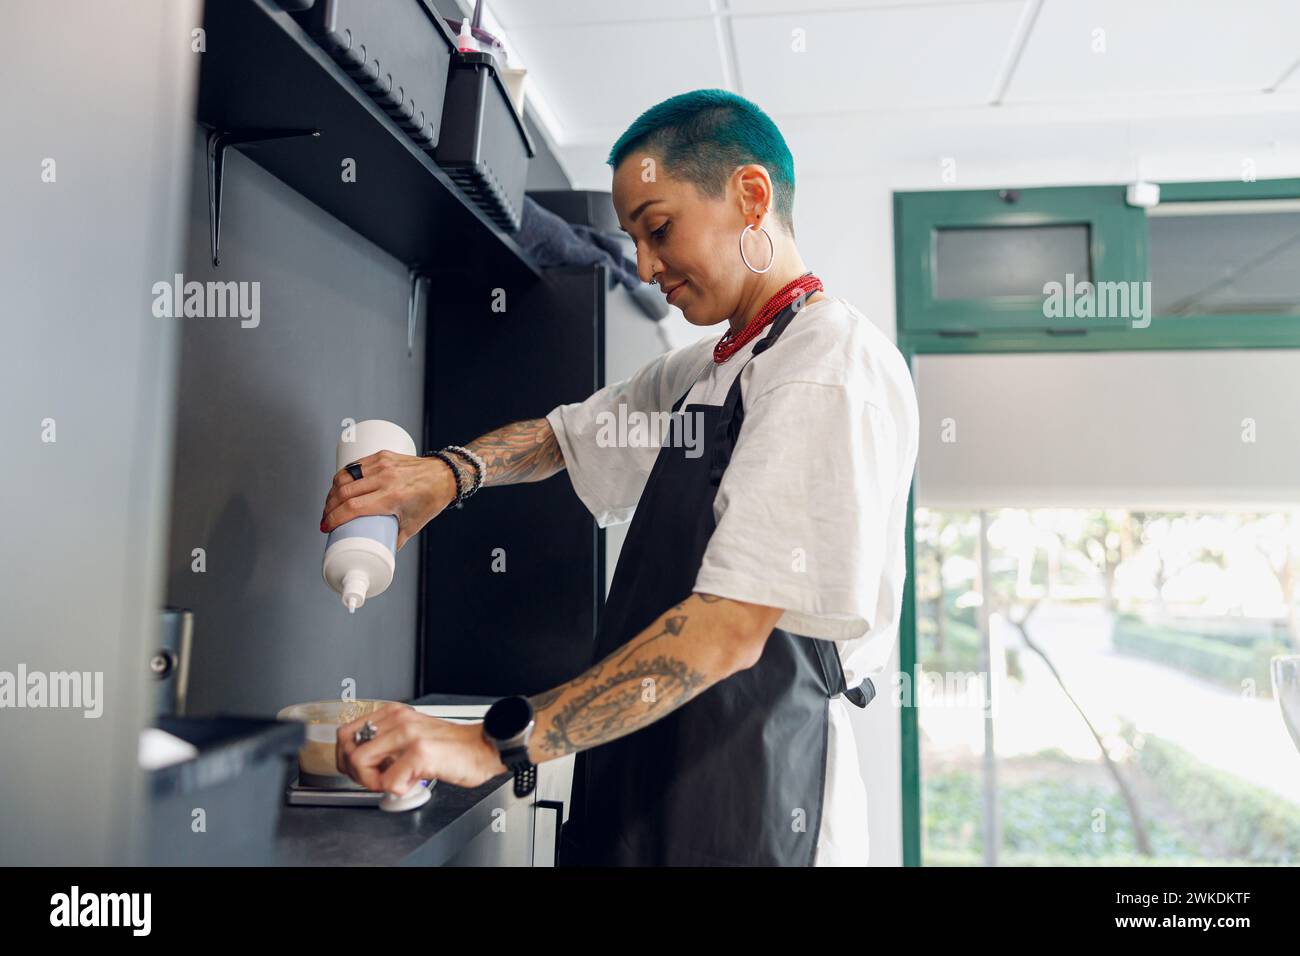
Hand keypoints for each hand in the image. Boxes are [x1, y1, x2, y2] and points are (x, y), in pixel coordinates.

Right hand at [320, 450, 458, 550]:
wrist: (445, 475)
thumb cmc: (431, 499)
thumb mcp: (413, 525)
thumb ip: (393, 541)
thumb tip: (377, 555)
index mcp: (393, 496)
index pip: (352, 507)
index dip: (334, 518)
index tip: (326, 526)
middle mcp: (385, 478)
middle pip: (343, 492)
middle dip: (329, 507)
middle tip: (326, 518)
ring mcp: (382, 464)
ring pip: (345, 476)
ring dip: (332, 492)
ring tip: (330, 504)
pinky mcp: (381, 456)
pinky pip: (354, 465)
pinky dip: (342, 477)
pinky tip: (339, 487)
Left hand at [336, 704, 507, 794]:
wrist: (484, 749)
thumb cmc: (452, 748)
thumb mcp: (412, 737)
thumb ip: (387, 744)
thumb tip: (361, 765)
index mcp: (393, 713)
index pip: (346, 734)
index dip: (348, 758)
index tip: (363, 771)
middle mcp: (398, 719)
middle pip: (347, 748)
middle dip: (355, 772)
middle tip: (375, 780)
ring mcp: (408, 734)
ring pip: (360, 762)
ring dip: (372, 782)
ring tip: (394, 783)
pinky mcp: (420, 752)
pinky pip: (387, 781)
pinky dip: (396, 790)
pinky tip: (412, 784)